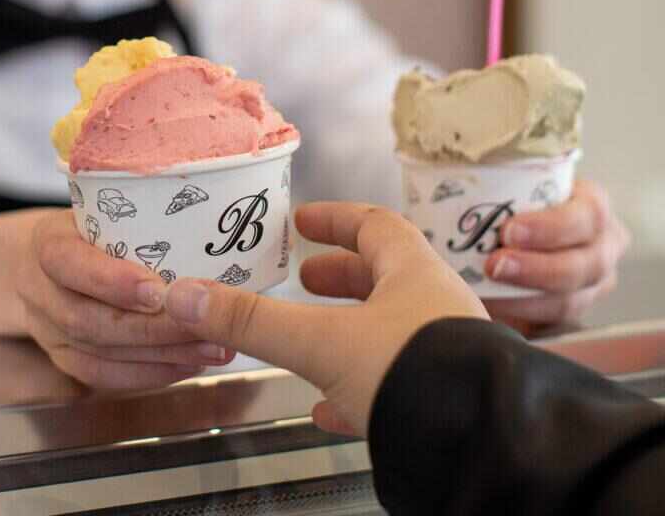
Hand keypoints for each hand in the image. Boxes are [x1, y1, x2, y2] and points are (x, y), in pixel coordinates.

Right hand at [15, 209, 233, 389]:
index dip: (112, 281)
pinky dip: (150, 373)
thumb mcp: (98, 210)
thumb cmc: (85, 228)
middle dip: (153, 327)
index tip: (158, 290)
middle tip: (207, 323)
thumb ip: (138, 217)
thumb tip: (208, 218)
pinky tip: (189, 363)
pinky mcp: (64, 359)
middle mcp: (39, 291)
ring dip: (161, 355)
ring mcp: (48, 331)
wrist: (37, 261)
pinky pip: (104, 376)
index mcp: (47, 243)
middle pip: (90, 320)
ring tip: (213, 347)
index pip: (69, 263)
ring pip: (100, 354)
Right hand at [163, 202, 487, 436]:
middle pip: (384, 277)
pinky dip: (359, 388)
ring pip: (390, 330)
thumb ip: (252, 321)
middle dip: (339, 277)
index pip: (374, 226)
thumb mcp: (319, 341)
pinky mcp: (445, 400)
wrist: (479, 444)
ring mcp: (445, 353)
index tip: (302, 222)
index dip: (334, 220)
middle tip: (305, 279)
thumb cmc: (413, 371)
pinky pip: (398, 383)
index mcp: (413, 273)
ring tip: (308, 341)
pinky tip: (329, 409)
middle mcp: (435, 306)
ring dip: (348, 331)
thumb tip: (185, 295)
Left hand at [483, 179, 631, 333]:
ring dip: (525, 300)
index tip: (508, 230)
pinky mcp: (569, 314)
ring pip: (570, 301)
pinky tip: (487, 310)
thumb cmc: (507, 199)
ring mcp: (591, 286)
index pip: (589, 215)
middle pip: (586, 265)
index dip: (553, 226)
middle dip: (538, 268)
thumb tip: (436, 179)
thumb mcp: (509, 182)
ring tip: (484, 292)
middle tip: (493, 264)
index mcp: (592, 206)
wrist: (506, 235)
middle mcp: (601, 247)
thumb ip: (484, 182)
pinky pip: (550, 324)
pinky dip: (518, 318)